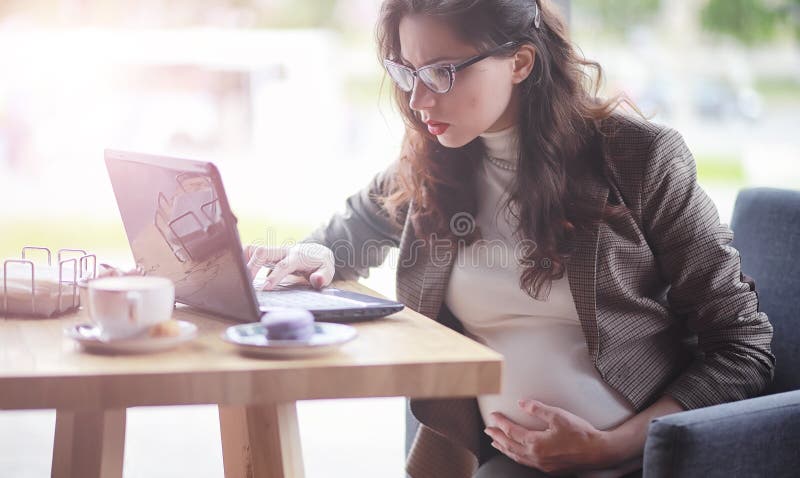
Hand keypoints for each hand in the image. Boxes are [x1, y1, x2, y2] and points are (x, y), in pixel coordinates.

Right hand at [243, 243, 334, 290]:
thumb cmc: (320, 264)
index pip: (283, 265)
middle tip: (246, 284)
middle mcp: (284, 251)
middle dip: (252, 266)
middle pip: (263, 252)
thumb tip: (316, 280)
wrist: (317, 252)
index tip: (264, 288)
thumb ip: (323, 276)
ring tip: (238, 277)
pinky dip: (242, 257)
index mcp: (297, 256)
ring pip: (255, 249)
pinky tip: (238, 270)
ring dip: (244, 260)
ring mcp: (274, 251)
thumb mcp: (328, 271)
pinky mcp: (268, 253)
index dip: (274, 276)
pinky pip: (251, 250)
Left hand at [484, 399, 610, 474]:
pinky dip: (516, 456)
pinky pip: (526, 462)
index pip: (511, 431)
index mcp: (536, 443)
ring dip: (504, 448)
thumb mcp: (558, 415)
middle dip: (497, 437)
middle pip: (510, 446)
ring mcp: (542, 464)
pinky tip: (516, 452)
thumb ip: (538, 408)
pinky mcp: (548, 468)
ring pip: (516, 456)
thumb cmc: (580, 433)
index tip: (493, 416)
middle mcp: (536, 456)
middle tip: (488, 430)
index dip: (500, 423)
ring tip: (496, 442)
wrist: (598, 451)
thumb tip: (521, 403)